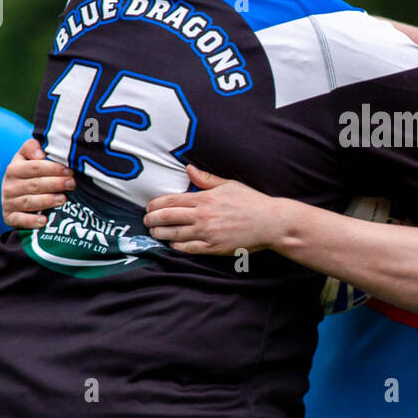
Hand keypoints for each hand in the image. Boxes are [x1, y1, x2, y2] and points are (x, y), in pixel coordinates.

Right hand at [2, 138, 73, 227]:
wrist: (15, 197)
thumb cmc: (29, 175)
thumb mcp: (27, 158)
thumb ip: (32, 148)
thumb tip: (41, 154)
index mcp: (14, 169)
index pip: (34, 167)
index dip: (53, 168)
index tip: (69, 171)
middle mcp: (9, 186)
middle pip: (34, 185)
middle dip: (55, 184)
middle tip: (71, 184)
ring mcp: (8, 203)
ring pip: (28, 202)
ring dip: (47, 201)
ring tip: (63, 199)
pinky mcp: (9, 218)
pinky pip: (19, 220)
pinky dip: (31, 221)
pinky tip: (44, 220)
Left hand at [144, 165, 283, 254]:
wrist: (270, 223)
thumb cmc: (252, 202)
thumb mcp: (229, 185)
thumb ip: (206, 179)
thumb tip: (188, 169)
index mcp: (205, 198)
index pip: (171, 201)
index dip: (155, 205)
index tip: (149, 207)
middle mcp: (203, 216)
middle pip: (167, 218)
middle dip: (152, 220)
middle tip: (146, 221)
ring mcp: (207, 233)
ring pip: (174, 234)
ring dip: (160, 234)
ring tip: (155, 233)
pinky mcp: (213, 248)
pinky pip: (188, 249)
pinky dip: (176, 247)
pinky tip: (172, 244)